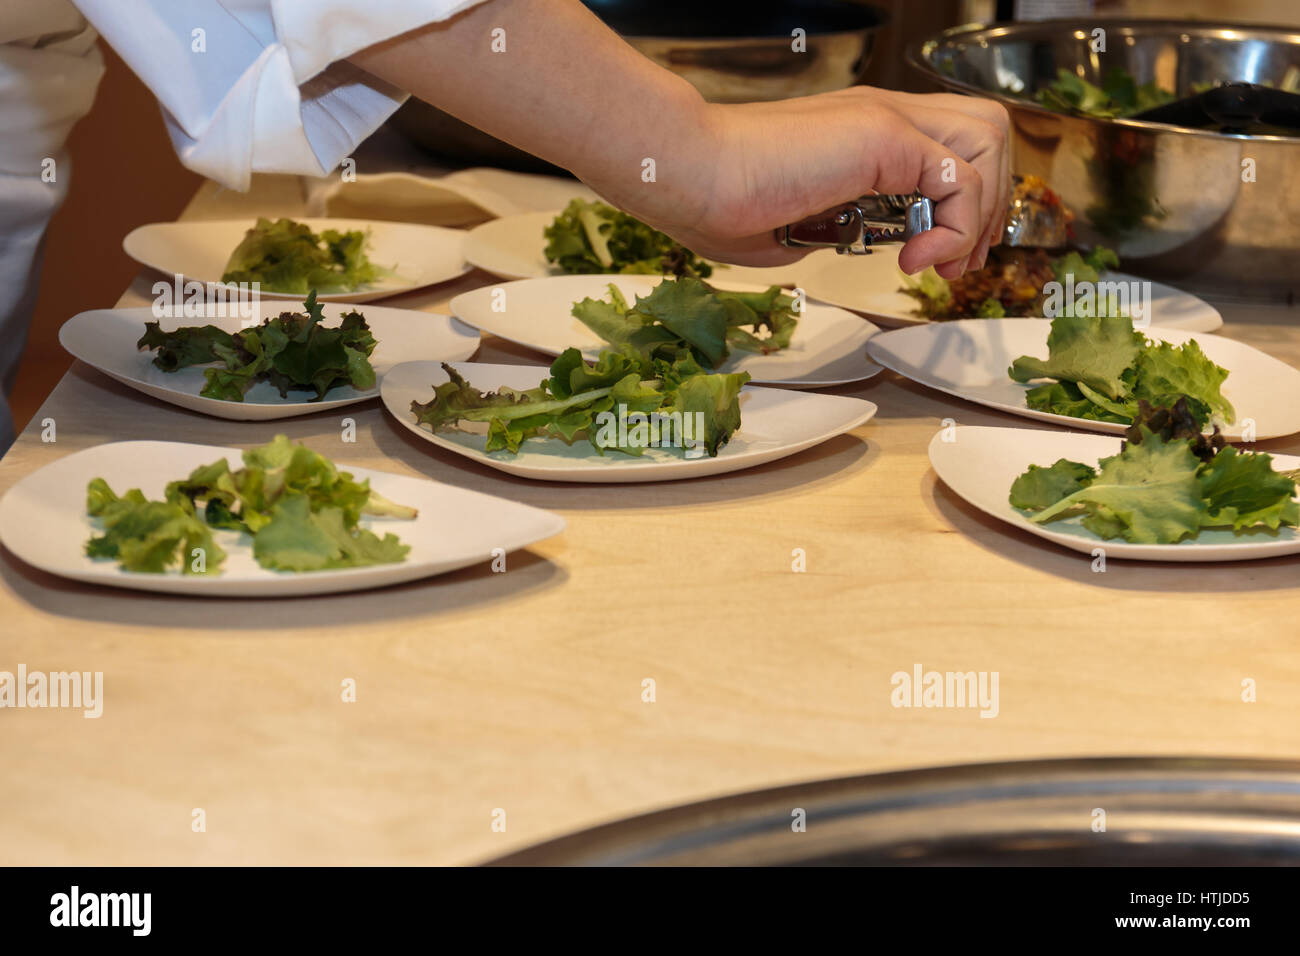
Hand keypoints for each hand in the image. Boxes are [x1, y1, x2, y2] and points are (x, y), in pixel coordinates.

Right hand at [591, 87, 1009, 279]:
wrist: (688, 175)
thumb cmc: (716, 202)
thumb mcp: (793, 228)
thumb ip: (833, 229)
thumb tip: (852, 245)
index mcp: (862, 133)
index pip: (952, 146)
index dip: (965, 204)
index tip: (940, 258)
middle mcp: (884, 116)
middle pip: (987, 133)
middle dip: (991, 206)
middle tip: (957, 264)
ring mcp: (888, 119)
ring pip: (989, 141)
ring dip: (982, 210)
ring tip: (941, 261)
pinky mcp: (886, 136)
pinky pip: (960, 179)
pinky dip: (956, 228)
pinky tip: (915, 260)